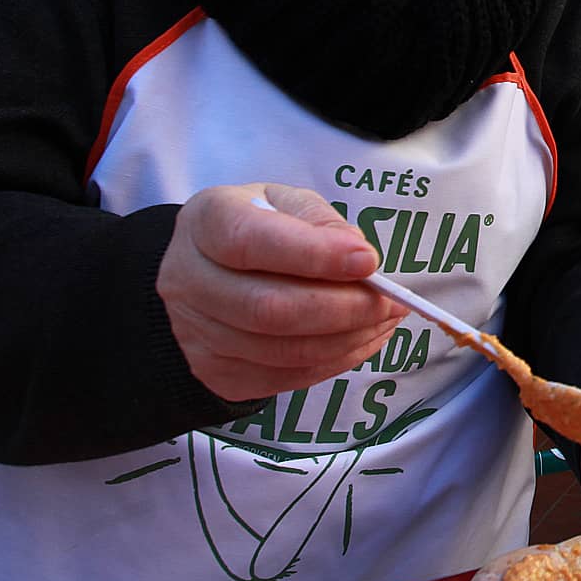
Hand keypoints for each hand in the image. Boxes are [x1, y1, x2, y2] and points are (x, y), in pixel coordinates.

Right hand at [157, 182, 401, 400]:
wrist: (207, 274)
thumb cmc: (258, 228)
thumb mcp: (284, 203)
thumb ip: (319, 222)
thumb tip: (358, 255)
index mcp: (206, 222)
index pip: (251, 242)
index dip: (313, 255)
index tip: (368, 261)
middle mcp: (188, 280)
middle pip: (268, 308)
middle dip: (344, 309)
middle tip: (393, 302)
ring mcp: (198, 334)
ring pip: (281, 351)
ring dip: (348, 339)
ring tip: (387, 319)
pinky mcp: (218, 373)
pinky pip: (286, 377)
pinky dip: (336, 361)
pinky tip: (364, 339)